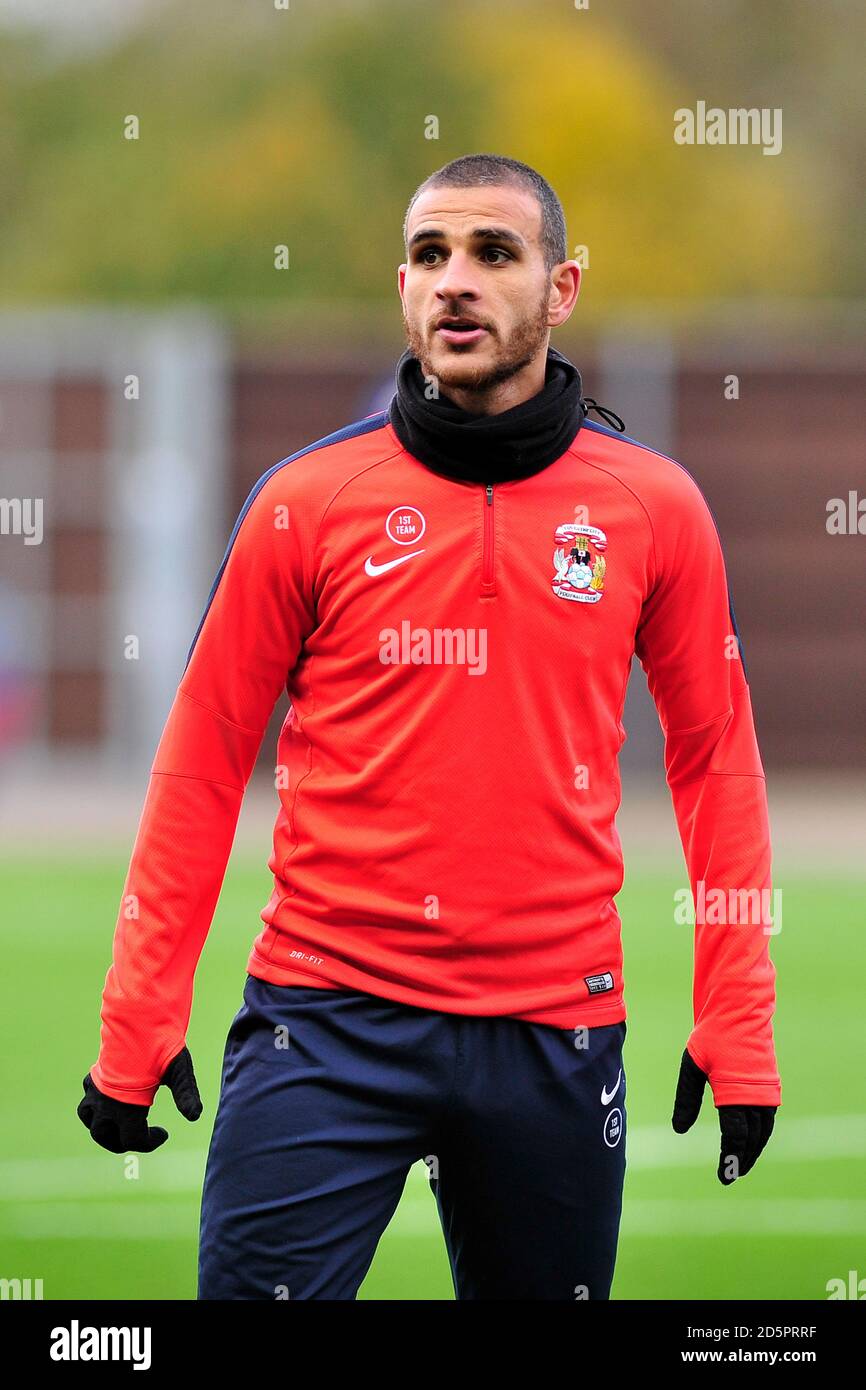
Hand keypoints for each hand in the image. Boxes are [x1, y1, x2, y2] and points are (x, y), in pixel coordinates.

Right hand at [77, 1046, 201, 1153]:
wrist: (138, 1016)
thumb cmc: (161, 1042)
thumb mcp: (178, 1069)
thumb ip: (186, 1094)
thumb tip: (195, 1116)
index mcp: (127, 1106)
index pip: (132, 1140)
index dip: (149, 1143)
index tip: (163, 1134)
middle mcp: (107, 1102)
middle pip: (105, 1137)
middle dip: (121, 1143)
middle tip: (139, 1138)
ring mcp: (96, 1091)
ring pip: (91, 1122)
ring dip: (104, 1130)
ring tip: (119, 1128)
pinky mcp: (93, 1078)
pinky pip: (87, 1102)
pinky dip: (94, 1110)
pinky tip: (111, 1103)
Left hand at [671, 1047, 775, 1184]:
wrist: (739, 1012)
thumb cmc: (712, 1037)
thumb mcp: (692, 1066)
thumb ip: (686, 1099)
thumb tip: (679, 1130)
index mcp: (735, 1094)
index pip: (735, 1137)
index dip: (729, 1159)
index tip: (723, 1177)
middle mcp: (756, 1097)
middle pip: (752, 1140)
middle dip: (742, 1160)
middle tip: (731, 1175)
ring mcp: (766, 1092)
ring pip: (763, 1132)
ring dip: (753, 1149)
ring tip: (740, 1164)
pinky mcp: (770, 1086)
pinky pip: (767, 1119)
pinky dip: (760, 1134)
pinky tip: (750, 1140)